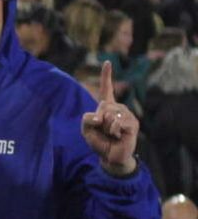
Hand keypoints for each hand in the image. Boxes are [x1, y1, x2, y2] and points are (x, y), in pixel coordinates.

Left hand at [81, 62, 140, 176]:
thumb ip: (86, 120)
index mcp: (107, 107)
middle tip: (104, 131)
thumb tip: (98, 117)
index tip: (108, 62)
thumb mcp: (86, 130)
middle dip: (98, 121)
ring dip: (105, 128)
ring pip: (108, 116)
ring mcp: (127, 114)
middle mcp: (119, 107)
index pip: (107, 89)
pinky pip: (116, 123)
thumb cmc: (99, 141)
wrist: (111, 156)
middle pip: (102, 106)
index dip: (107, 75)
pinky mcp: (133, 123)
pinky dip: (112, 132)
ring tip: (111, 134)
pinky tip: (117, 136)